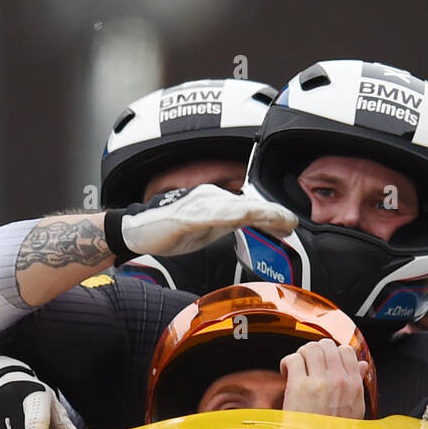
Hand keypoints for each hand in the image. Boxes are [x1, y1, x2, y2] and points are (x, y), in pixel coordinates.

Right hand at [109, 184, 296, 260]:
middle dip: (272, 214)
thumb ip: (227, 226)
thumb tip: (249, 228)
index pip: (250, 208)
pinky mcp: (187, 216)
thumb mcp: (207, 229)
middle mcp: (211, 198)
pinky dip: (231, 216)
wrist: (136, 230)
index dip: (272, 215)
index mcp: (217, 202)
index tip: (289, 225)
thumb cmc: (170, 230)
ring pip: (236, 207)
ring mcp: (199, 205)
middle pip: (248, 205)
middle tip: (291, 224)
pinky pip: (213, 215)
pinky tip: (245, 217)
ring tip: (278, 220)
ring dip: (259, 213)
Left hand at [280, 340, 367, 418]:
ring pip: (310, 347)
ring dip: (301, 355)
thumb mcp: (354, 411)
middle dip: (315, 352)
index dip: (332, 353)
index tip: (323, 364)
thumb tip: (362, 365)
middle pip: (327, 345)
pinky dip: (287, 364)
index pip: (347, 351)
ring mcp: (320, 382)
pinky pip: (294, 359)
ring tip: (297, 370)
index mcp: (354, 386)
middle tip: (307, 366)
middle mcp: (340, 381)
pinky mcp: (300, 386)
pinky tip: (287, 375)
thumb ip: (357, 384)